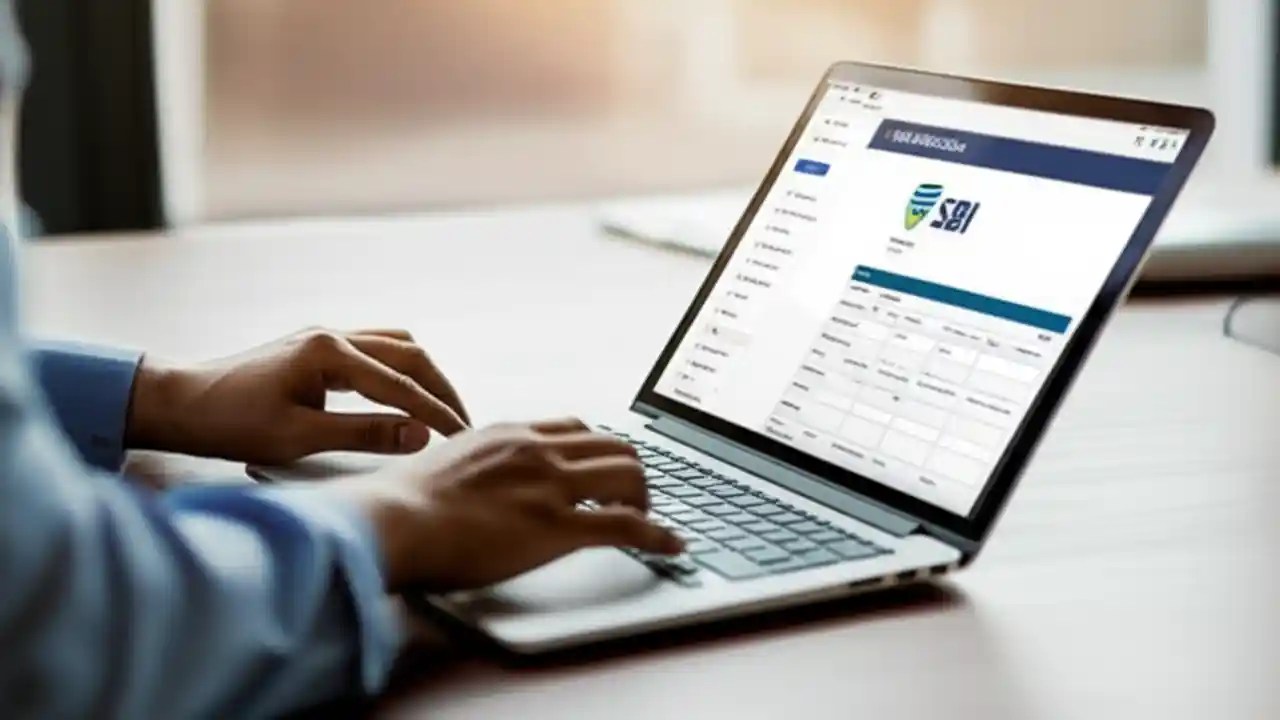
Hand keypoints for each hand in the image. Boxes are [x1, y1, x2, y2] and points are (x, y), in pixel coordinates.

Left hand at [126, 328, 469, 464]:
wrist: (180, 403)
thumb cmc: (231, 423)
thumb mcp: (299, 437)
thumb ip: (364, 433)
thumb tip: (421, 436)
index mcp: (329, 352)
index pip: (401, 384)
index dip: (437, 413)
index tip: (464, 439)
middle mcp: (333, 334)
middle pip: (410, 353)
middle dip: (441, 389)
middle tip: (465, 424)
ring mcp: (324, 336)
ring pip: (395, 345)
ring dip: (424, 375)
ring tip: (443, 410)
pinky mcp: (316, 348)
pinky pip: (376, 350)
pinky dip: (400, 371)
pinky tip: (405, 396)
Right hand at [331, 418, 683, 590]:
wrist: (389, 521)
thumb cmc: (400, 503)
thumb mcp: (443, 464)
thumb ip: (474, 466)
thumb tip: (475, 483)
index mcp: (509, 434)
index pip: (575, 430)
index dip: (599, 452)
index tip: (606, 472)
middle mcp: (536, 450)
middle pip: (613, 445)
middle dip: (632, 472)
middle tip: (634, 499)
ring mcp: (549, 486)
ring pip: (628, 474)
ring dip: (646, 498)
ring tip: (647, 521)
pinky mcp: (555, 526)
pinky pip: (624, 525)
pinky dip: (656, 535)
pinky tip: (670, 546)